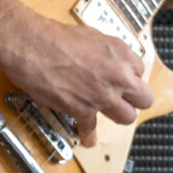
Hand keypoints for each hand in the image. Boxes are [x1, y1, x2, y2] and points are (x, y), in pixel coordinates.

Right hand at [0, 5, 150, 143]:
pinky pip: (91, 128)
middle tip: (124, 98)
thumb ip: (106, 52)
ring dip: (118, 115)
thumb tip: (106, 60)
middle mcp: (117, 76)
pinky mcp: (82, 110)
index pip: (140, 72)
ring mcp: (102, 95)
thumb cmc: (51, 37)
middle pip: (144, 98)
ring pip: (127, 116)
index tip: (121, 80)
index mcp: (121, 54)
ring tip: (109, 113)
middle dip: (134, 99)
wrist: (28, 45)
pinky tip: (88, 138)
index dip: (128, 77)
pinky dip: (88, 134)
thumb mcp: (90, 34)